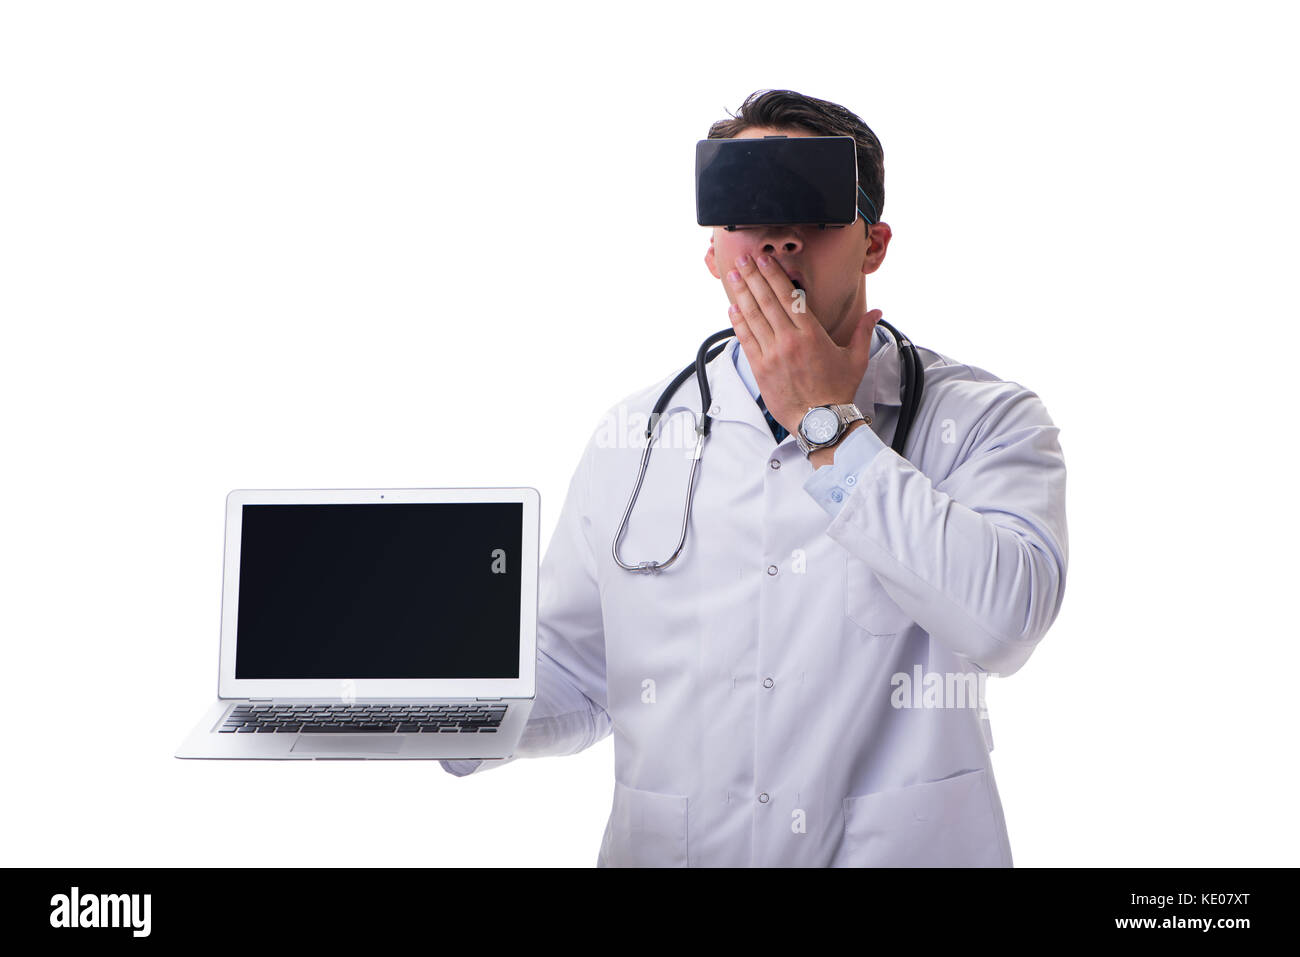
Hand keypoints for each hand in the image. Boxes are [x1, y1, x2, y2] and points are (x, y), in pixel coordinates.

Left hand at [723, 253, 879, 437]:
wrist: (820, 422)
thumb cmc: (838, 391)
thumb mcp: (856, 358)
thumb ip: (863, 331)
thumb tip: (876, 313)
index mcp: (811, 334)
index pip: (789, 296)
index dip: (775, 276)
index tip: (765, 261)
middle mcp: (789, 340)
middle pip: (767, 301)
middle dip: (753, 277)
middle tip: (744, 258)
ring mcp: (772, 354)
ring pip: (753, 316)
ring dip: (742, 293)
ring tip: (734, 275)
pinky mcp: (760, 369)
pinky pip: (746, 340)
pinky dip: (738, 322)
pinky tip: (733, 307)